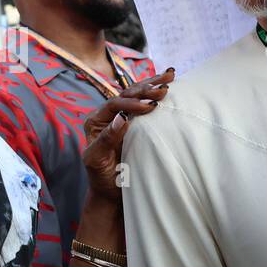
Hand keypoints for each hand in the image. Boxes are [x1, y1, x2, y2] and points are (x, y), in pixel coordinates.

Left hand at [81, 68, 174, 204]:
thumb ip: (106, 139)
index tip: (150, 106)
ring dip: (153, 84)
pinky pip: (144, 101)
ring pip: (136, 94)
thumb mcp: (98, 160)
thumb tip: (121, 118)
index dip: (132, 103)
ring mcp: (121, 116)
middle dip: (146, 89)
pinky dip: (155, 91)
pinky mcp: (135, 121)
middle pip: (127, 95)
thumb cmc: (102, 177)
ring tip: (170, 75)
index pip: (114, 104)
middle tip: (164, 89)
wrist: (111, 191)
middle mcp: (107, 115)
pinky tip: (168, 82)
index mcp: (96, 121)